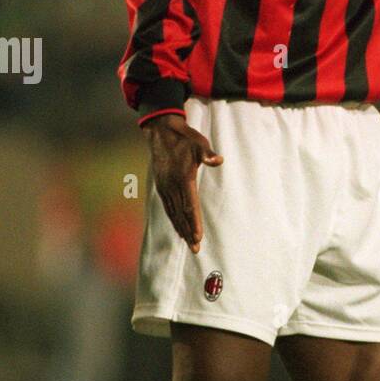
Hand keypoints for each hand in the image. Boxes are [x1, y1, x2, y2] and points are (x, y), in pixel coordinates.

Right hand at [144, 113, 222, 253]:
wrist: (161, 131)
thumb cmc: (185, 138)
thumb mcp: (199, 143)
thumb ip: (207, 154)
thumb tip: (218, 160)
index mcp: (182, 178)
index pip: (189, 205)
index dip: (194, 222)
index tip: (198, 236)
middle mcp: (171, 185)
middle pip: (181, 214)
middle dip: (188, 231)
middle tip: (196, 248)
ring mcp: (164, 186)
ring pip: (173, 213)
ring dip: (181, 228)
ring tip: (189, 243)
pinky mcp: (161, 186)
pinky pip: (167, 207)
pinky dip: (173, 219)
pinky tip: (178, 228)